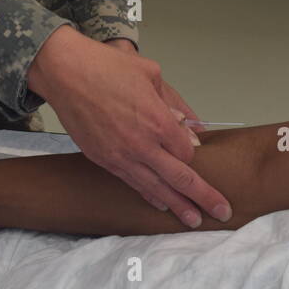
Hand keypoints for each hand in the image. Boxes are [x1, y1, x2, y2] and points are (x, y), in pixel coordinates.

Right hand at [28, 26, 229, 227]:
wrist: (66, 73)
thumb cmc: (107, 67)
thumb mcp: (152, 74)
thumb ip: (175, 103)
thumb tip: (192, 122)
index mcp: (158, 121)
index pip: (187, 151)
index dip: (193, 152)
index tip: (194, 149)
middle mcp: (142, 144)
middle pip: (180, 178)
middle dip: (204, 197)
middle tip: (223, 212)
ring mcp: (121, 156)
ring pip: (156, 188)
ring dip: (177, 206)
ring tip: (193, 221)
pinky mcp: (103, 160)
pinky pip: (132, 183)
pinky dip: (148, 195)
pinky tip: (160, 204)